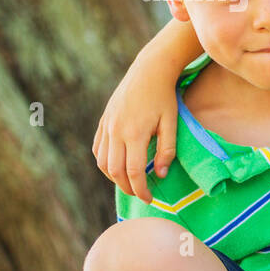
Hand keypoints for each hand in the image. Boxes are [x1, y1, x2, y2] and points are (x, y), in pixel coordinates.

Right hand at [91, 54, 181, 202]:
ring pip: (102, 162)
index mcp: (134, 133)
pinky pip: (98, 149)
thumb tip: (161, 174)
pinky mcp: (103, 121)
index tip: (150, 199)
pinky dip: (105, 162)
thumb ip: (167, 150)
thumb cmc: (164, 97)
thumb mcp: (171, 124)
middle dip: (127, 187)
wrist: (148, 71)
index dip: (140, 189)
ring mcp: (106, 126)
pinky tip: (117, 166)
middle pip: (115, 170)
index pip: (133, 171)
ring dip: (114, 177)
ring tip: (130, 183)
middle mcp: (115, 131)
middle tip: (141, 194)